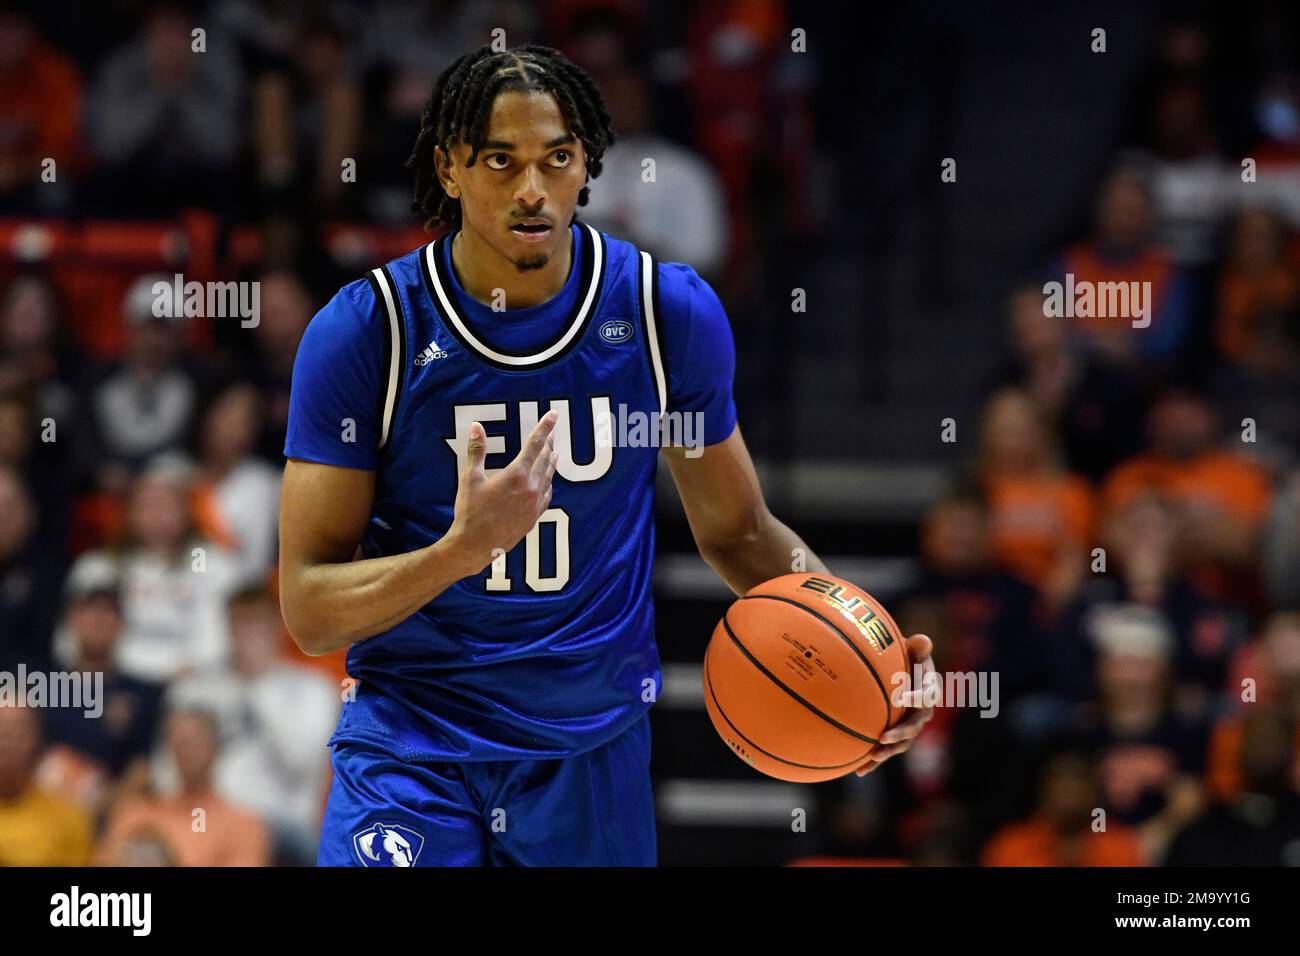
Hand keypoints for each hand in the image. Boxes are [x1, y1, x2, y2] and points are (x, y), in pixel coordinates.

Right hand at [445, 410, 558, 573]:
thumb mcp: (470, 478)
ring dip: (551, 462)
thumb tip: (476, 427)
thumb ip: (476, 451)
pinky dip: (548, 483)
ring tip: (554, 453)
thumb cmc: (470, 511)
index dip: (545, 427)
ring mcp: (535, 504)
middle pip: (545, 459)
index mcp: (517, 474)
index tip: (554, 415)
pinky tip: (547, 482)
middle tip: (552, 432)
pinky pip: (547, 495)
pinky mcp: (534, 517)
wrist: (475, 545)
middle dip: (549, 443)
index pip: (535, 444)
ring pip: (549, 477)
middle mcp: (531, 487)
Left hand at [852, 634, 934, 776]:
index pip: (926, 695)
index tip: (903, 698)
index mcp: (928, 691)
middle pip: (914, 726)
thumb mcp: (912, 650)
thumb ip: (918, 647)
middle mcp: (921, 713)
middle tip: (884, 737)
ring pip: (901, 743)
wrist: (900, 672)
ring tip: (872, 757)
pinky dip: (874, 761)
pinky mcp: (895, 736)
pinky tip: (858, 771)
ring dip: (887, 751)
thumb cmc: (906, 658)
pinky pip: (886, 750)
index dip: (916, 698)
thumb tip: (924, 641)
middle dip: (900, 734)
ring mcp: (908, 727)